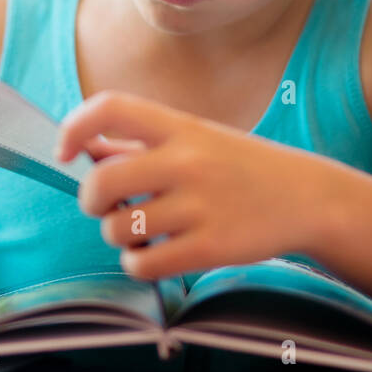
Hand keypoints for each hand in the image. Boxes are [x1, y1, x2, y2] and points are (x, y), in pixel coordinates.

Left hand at [56, 91, 334, 279]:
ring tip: (144, 229)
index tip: (66, 152)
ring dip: (119, 235)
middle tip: (108, 205)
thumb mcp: (194, 139)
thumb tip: (82, 147)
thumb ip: (138, 143)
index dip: (74, 127)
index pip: (110, 108)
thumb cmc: (238, 167)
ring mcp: (199, 205)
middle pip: (101, 182)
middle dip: (91, 200)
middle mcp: (187, 161)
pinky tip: (156, 252)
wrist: (306, 197)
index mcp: (179, 126)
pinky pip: (142, 262)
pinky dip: (138, 262)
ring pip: (117, 229)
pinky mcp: (210, 247)